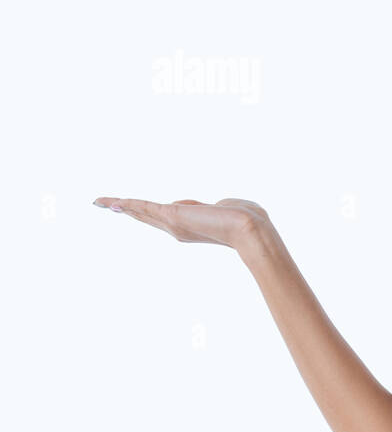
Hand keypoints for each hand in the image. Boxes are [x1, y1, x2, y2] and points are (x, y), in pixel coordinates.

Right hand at [92, 196, 270, 251]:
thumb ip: (214, 207)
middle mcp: (179, 229)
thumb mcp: (228, 208)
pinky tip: (111, 202)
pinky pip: (145, 207)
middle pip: (147, 216)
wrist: (251, 229)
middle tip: (106, 204)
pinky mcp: (173, 217)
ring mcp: (175, 225)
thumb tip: (203, 206)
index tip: (132, 207)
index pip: (165, 217)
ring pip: (142, 212)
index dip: (148, 211)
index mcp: (192, 227)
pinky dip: (127, 204)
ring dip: (121, 205)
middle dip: (127, 209)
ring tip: (101, 201)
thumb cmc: (248, 218)